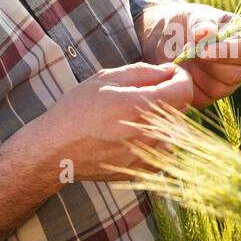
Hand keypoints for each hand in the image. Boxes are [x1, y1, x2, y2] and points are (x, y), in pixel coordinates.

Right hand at [40, 61, 193, 181]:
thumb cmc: (76, 111)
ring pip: (175, 131)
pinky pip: (164, 151)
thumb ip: (142, 72)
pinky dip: (157, 140)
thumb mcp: (105, 79)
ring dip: (164, 120)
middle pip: (182, 109)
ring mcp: (147, 155)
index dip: (180, 77)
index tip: (171, 74)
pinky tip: (133, 135)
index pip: (184, 89)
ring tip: (136, 117)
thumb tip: (168, 70)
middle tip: (145, 93)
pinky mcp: (143, 170)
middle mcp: (148, 133)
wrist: (56, 151)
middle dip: (170, 96)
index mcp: (140, 106)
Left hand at [137, 2, 240, 106]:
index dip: (227, 52)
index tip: (203, 50)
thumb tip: (206, 33)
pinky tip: (180, 69)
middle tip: (187, 49)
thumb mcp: (192, 16)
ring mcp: (228, 82)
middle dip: (210, 64)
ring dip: (198, 73)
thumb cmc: (185, 22)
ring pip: (221, 88)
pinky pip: (204, 98)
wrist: (165, 39)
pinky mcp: (211, 95)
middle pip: (238, 73)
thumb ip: (202, 22)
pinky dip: (189, 85)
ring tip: (183, 55)